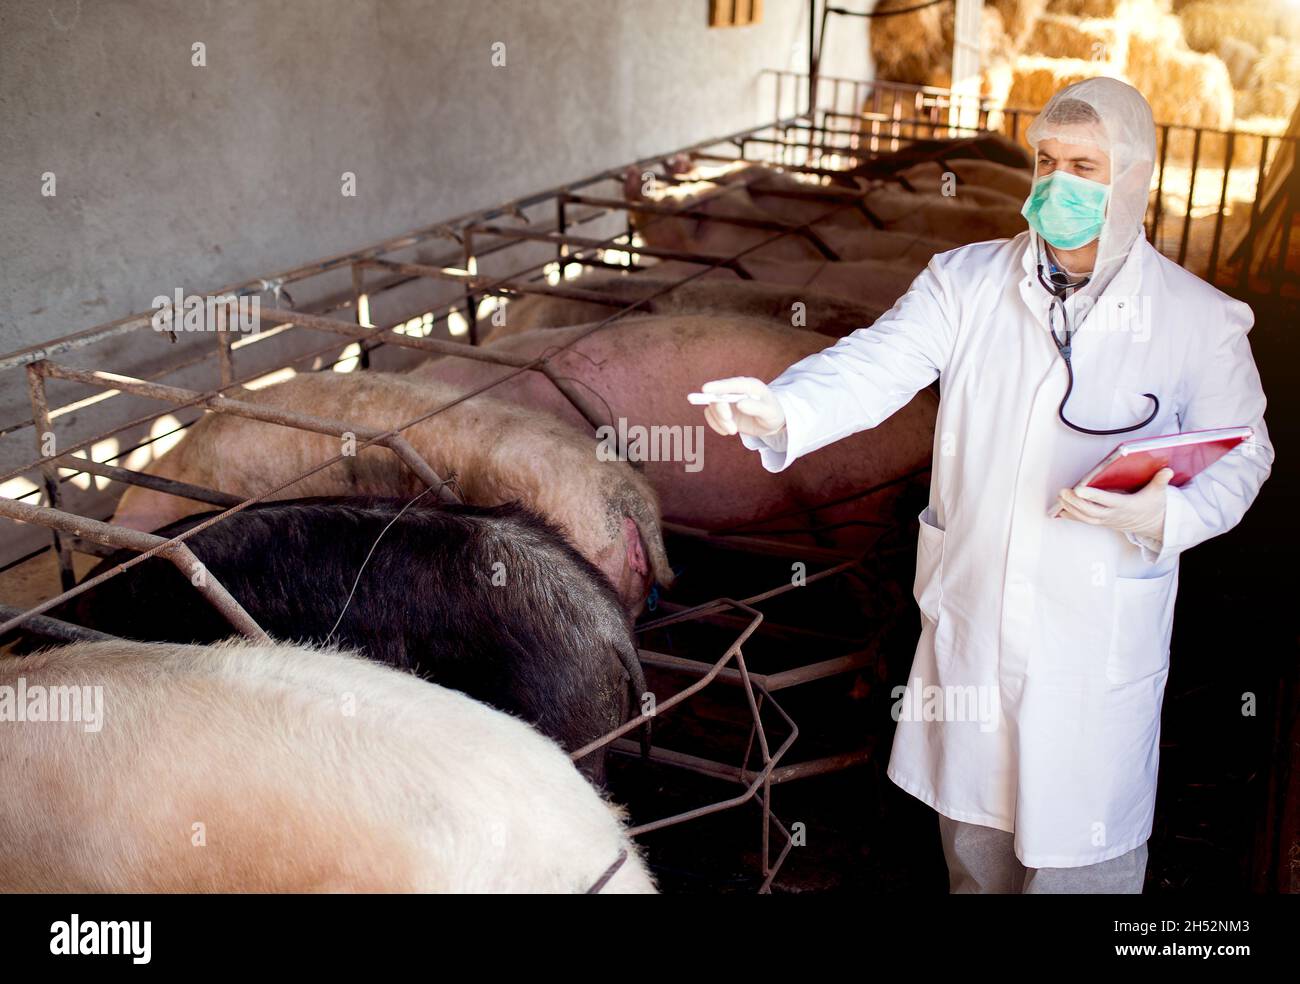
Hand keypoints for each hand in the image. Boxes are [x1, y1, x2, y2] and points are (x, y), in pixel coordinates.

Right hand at [699, 377, 785, 437]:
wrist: (770, 422)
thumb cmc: (773, 414)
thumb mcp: (770, 412)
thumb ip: (756, 407)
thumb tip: (740, 404)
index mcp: (748, 385)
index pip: (731, 384)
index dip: (718, 386)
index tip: (705, 389)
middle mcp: (735, 390)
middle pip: (718, 396)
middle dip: (720, 411)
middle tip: (731, 426)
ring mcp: (727, 400)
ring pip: (713, 408)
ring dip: (720, 421)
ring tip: (733, 430)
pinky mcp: (722, 411)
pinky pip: (711, 417)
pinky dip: (716, 425)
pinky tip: (727, 431)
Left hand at [1056, 467, 1172, 541]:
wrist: (1154, 524)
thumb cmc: (1154, 505)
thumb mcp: (1159, 493)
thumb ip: (1160, 481)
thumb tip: (1167, 470)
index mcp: (1126, 506)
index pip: (1107, 501)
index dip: (1092, 495)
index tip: (1079, 488)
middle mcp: (1114, 515)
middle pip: (1091, 511)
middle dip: (1075, 502)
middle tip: (1063, 492)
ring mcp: (1107, 521)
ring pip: (1086, 518)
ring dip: (1071, 508)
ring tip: (1060, 498)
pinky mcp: (1103, 522)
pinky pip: (1085, 521)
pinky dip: (1072, 516)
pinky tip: (1060, 510)